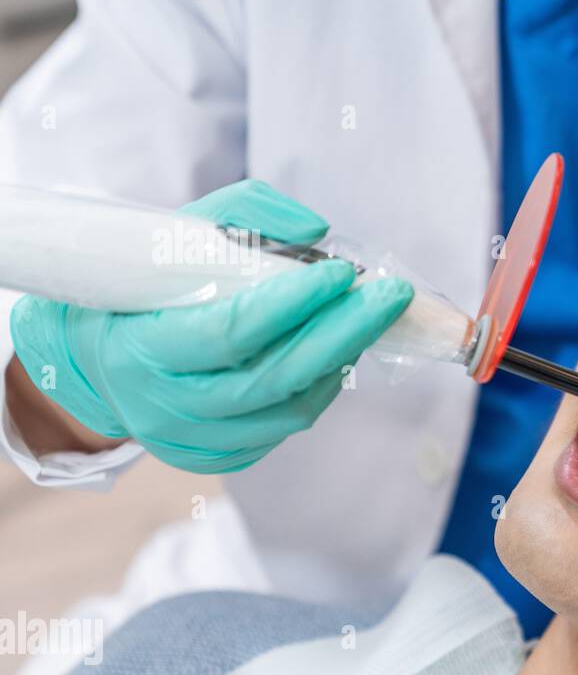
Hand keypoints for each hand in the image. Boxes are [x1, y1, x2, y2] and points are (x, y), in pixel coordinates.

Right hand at [9, 180, 412, 472]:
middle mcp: (163, 406)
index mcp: (138, 348)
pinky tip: (336, 354)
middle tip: (391, 296)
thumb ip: (242, 217)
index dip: (292, 303)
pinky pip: (283, 427)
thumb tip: (315, 232)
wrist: (89, 360)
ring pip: (288, 410)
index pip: (230, 331)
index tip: (341, 271)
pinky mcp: (216, 456)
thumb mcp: (172, 236)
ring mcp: (191, 440)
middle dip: (343, 332)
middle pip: (274, 377)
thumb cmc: (138, 287)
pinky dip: (318, 388)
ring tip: (369, 320)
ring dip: (339, 361)